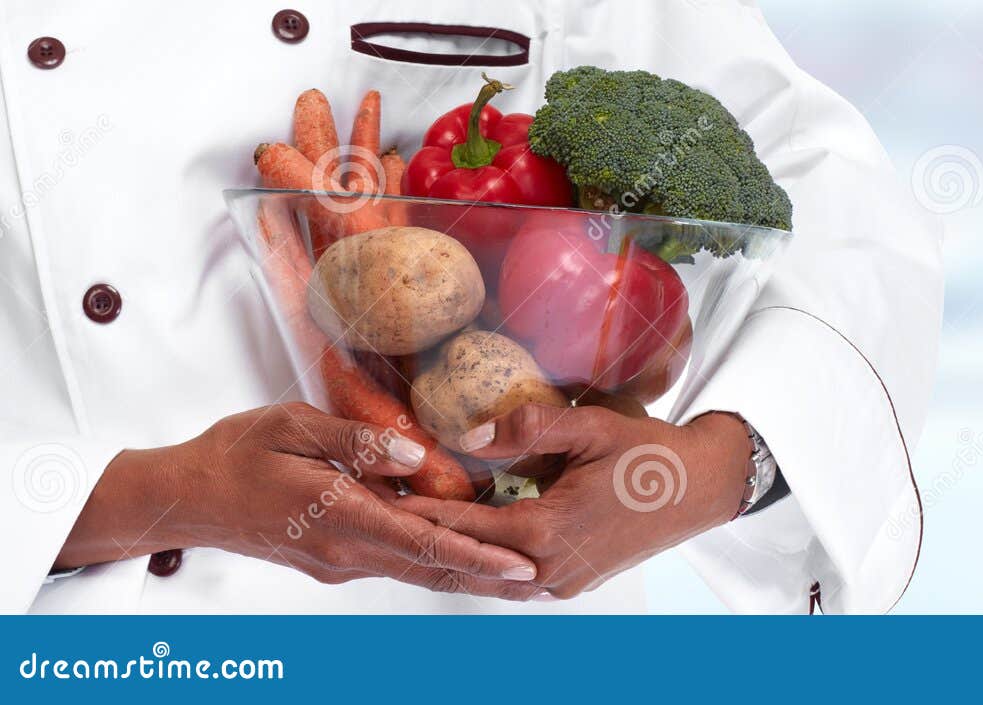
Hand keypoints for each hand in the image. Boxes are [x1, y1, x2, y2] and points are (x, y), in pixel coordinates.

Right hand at [56, 403, 541, 599]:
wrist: (186, 498)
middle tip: (543, 577)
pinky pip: (395, 564)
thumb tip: (411, 453)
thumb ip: (353, 439)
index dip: (476, 556)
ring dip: (467, 574)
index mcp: (336, 514)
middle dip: (489, 576)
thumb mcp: (291, 425)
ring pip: (416, 571)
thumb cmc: (236, 452)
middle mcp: (343, 550)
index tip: (520, 565)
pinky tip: (465, 558)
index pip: (421, 542)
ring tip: (519, 576)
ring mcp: (338, 562)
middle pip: (431, 568)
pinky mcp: (334, 562)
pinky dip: (435, 564)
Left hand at [397, 405, 751, 598]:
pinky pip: (520, 574)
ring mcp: (565, 581)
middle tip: (384, 515)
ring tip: (420, 528)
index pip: (464, 526)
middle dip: (430, 537)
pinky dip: (492, 558)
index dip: (420, 512)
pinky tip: (473, 538)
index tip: (380, 501)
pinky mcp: (577, 580)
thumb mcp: (591, 427)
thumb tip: (470, 433)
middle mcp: (550, 568)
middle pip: (471, 559)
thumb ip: (530, 427)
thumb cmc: (650, 455)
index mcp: (547, 531)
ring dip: (461, 551)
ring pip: (494, 573)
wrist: (703, 487)